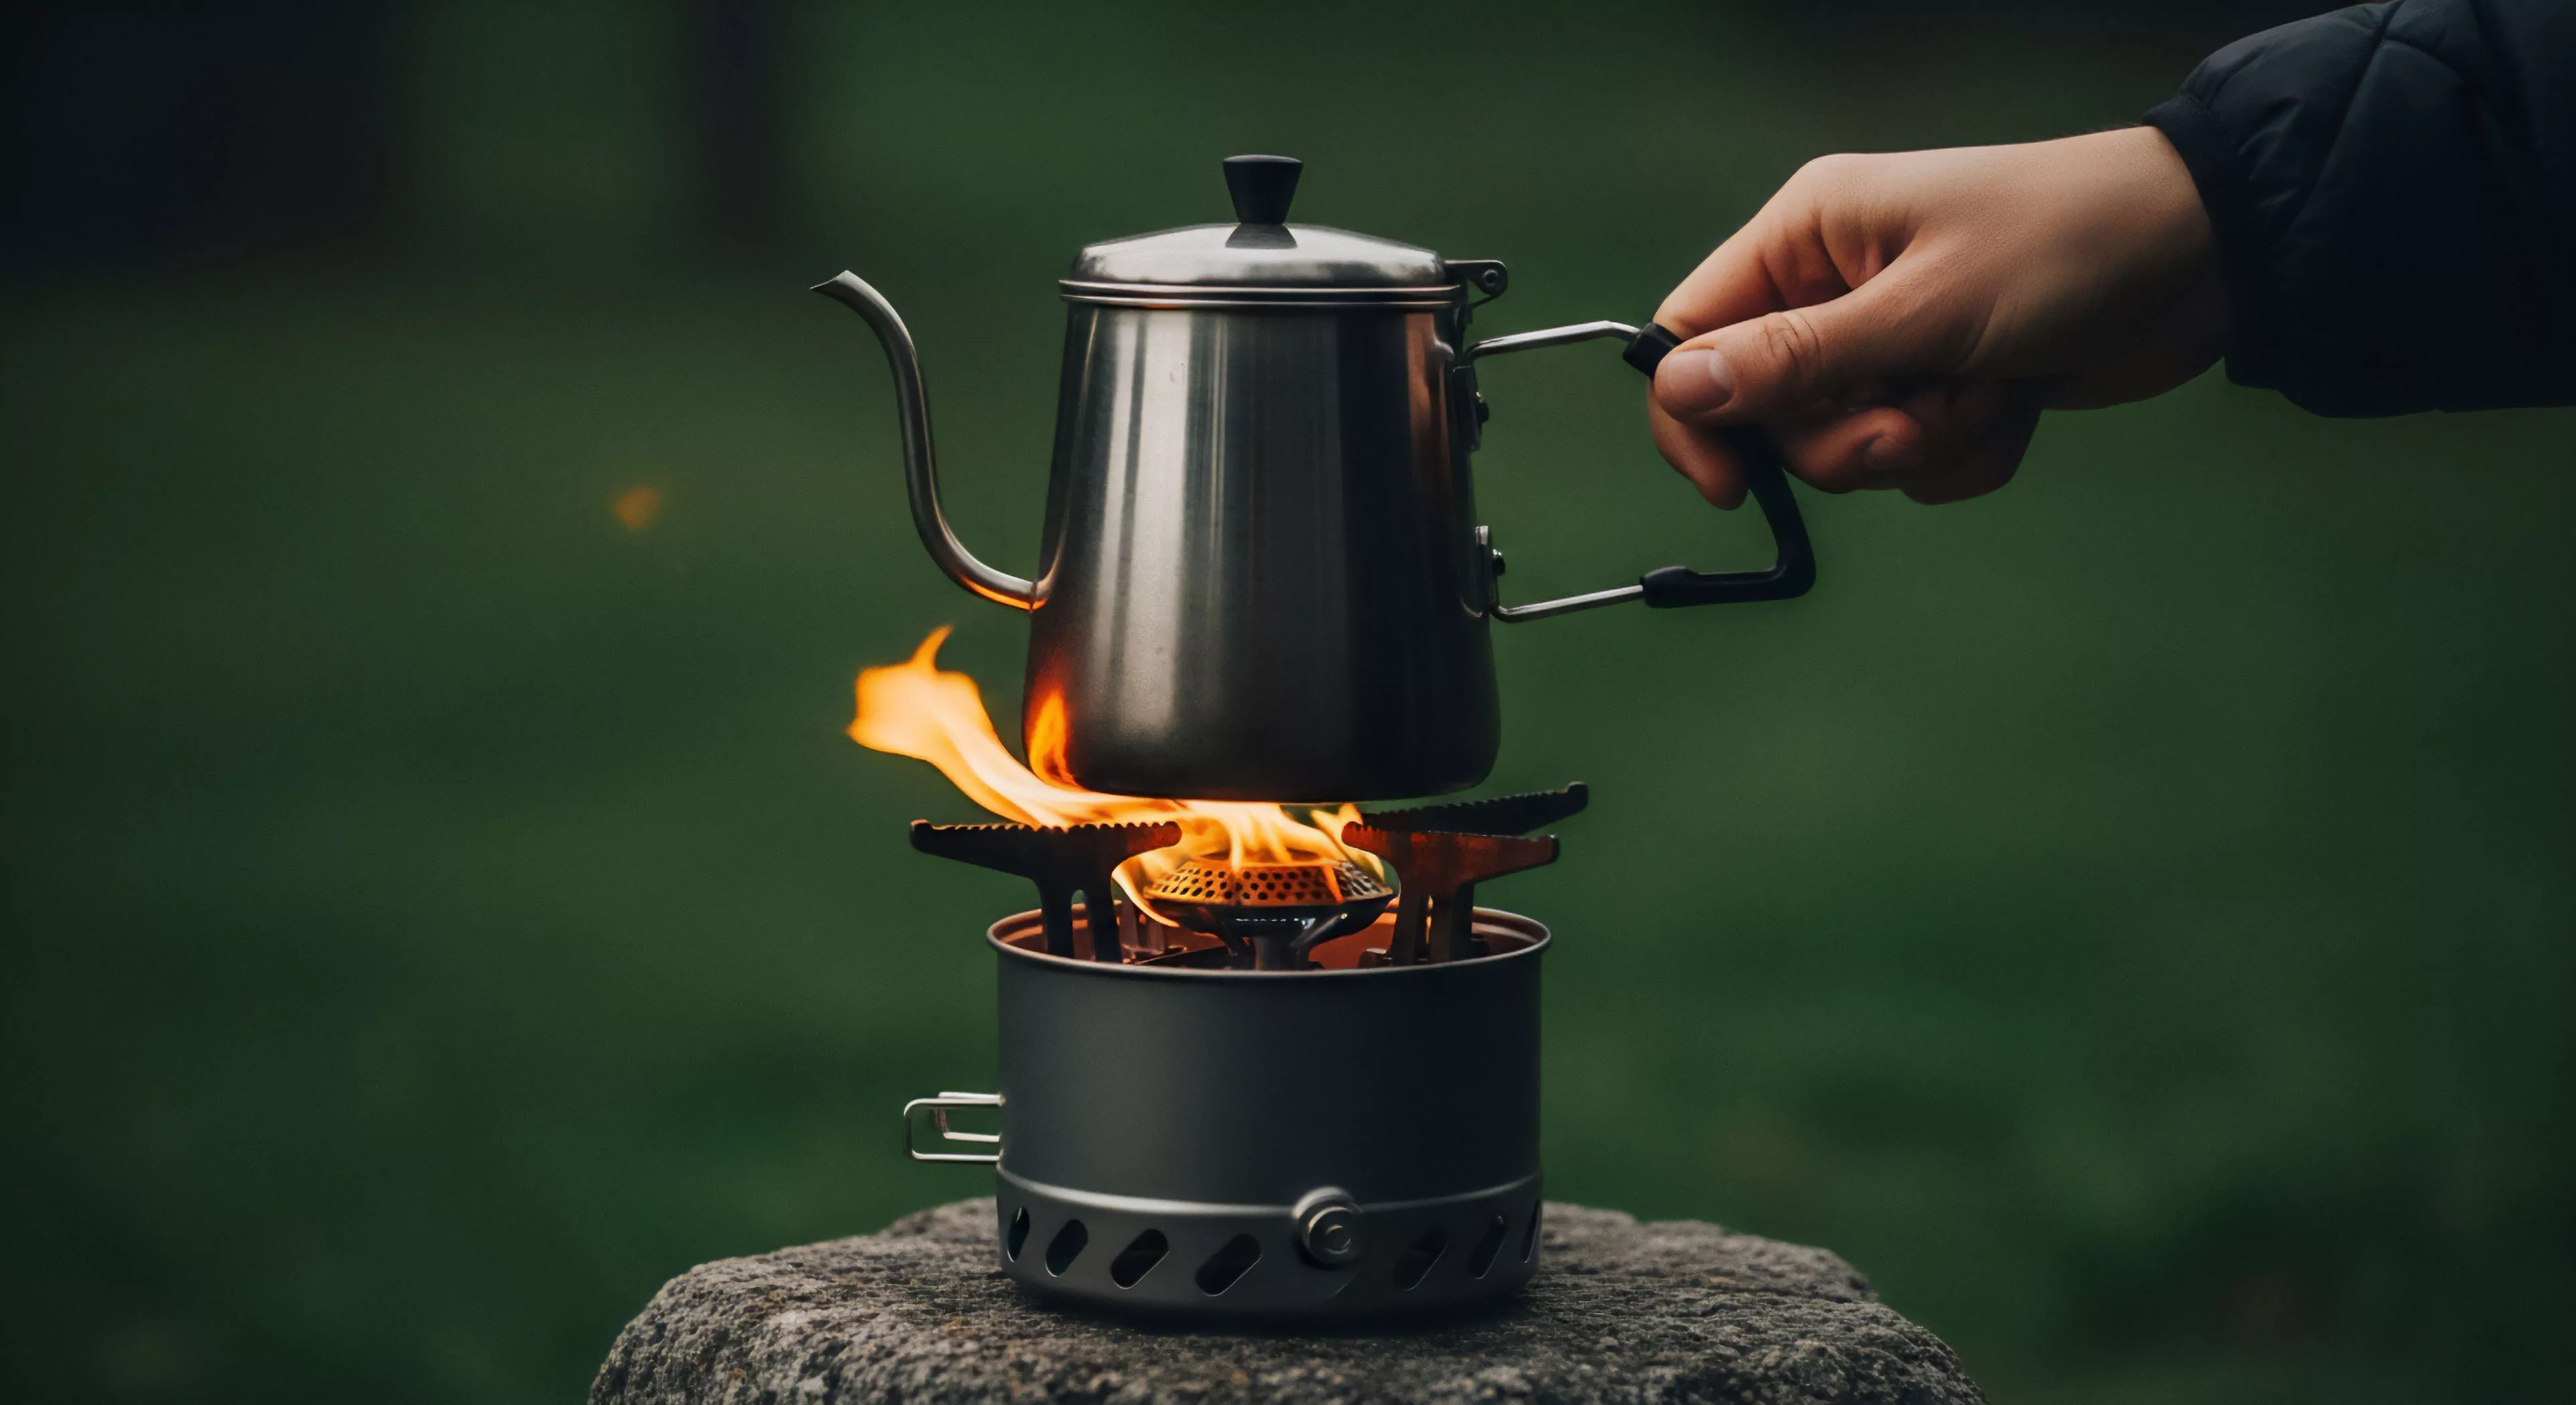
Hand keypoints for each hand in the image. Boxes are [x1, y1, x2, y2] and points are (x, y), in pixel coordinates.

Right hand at [1650, 126, 2225, 506]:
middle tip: (1911, 428)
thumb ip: (1798, 359)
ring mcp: (1893, 340)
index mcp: (1808, 237)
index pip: (1695, 333)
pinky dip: (1965, 452)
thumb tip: (1680, 388)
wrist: (2205, 259)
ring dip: (1920, 446)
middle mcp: (1836, 287)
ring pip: (1848, 446)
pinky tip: (2016, 405)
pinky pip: (1915, 461)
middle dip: (1848, 440)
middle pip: (1774, 413)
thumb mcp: (1925, 309)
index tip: (1733, 488)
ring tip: (1987, 396)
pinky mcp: (1945, 385)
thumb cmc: (2064, 248)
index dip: (1697, 416)